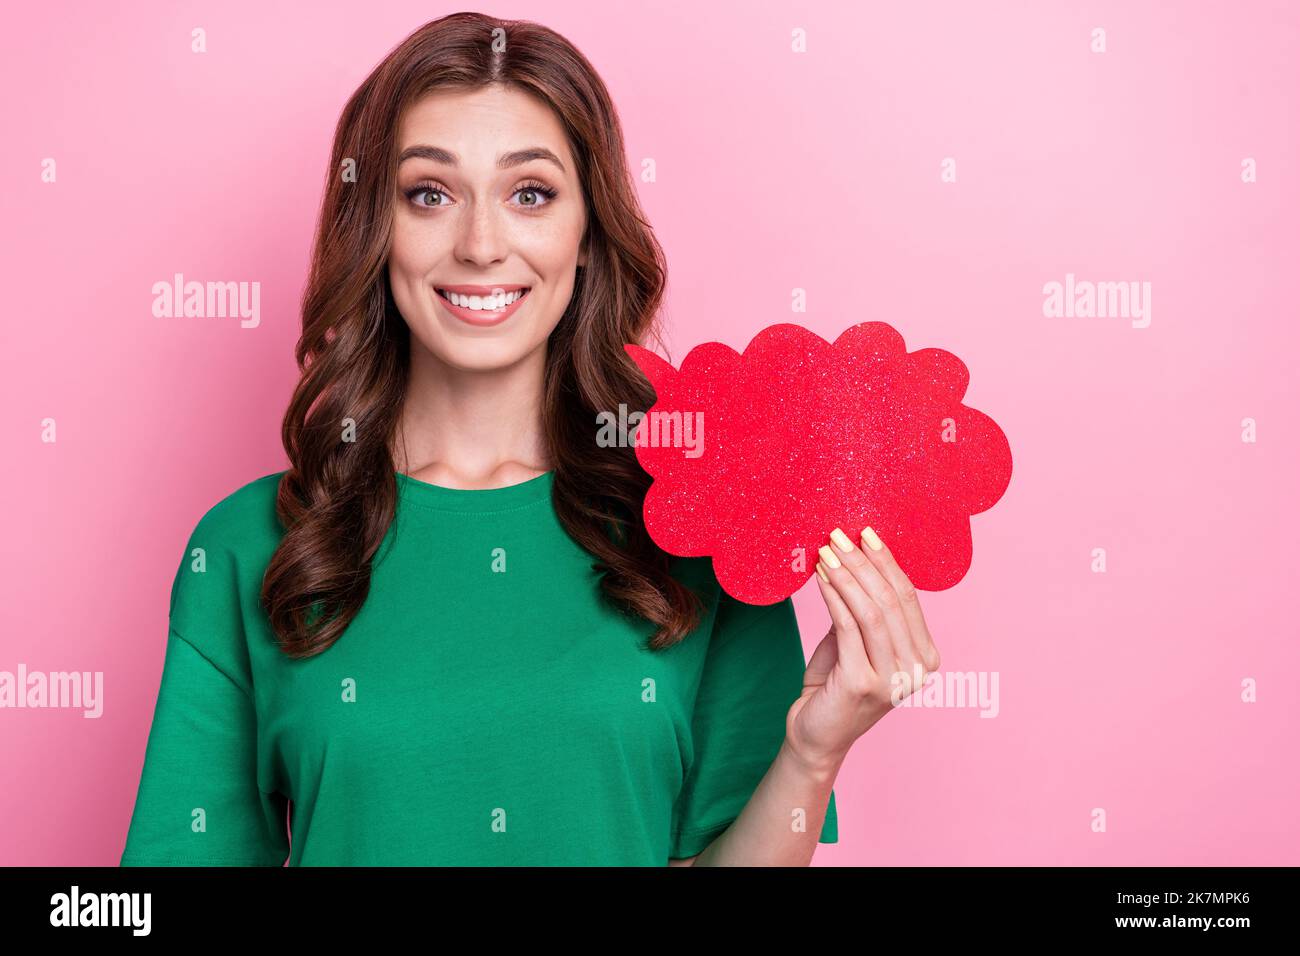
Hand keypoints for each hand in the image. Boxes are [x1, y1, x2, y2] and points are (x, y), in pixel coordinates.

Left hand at [784, 526, 940, 772]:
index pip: (908, 598)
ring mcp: (894, 679)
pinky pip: (848, 627)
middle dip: (864, 563)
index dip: (887, 562)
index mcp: (924, 656)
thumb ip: (862, 610)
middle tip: (839, 535)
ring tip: (827, 551)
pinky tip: (821, 577)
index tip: (866, 533)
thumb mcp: (854, 642)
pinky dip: (833, 596)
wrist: (816, 736)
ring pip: (872, 612)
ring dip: (847, 576)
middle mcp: (916, 669)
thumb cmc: (835, 686)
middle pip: (890, 601)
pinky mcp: (864, 683)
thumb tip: (853, 559)